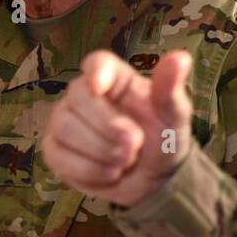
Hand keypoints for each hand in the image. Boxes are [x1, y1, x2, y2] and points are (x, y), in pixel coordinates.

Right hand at [44, 50, 193, 206]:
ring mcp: (65, 121)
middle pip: (78, 98)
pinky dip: (89, 171)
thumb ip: (171, 89)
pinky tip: (110, 172)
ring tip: (127, 160)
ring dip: (101, 151)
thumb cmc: (163, 137)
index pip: (97, 63)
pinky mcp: (55, 150)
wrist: (154, 178)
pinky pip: (58, 156)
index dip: (96, 72)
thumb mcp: (174, 116)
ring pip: (64, 128)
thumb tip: (181, 58)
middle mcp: (84, 94)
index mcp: (115, 79)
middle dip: (108, 127)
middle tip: (135, 144)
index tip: (99, 87)